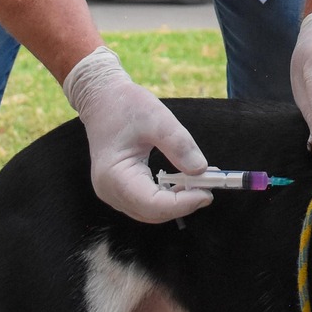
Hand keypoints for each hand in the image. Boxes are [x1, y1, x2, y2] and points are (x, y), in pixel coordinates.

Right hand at [61, 46, 211, 221]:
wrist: (102, 99)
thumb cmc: (125, 105)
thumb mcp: (157, 117)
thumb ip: (179, 144)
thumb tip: (201, 170)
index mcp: (114, 176)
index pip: (152, 204)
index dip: (182, 204)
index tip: (208, 193)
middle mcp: (110, 191)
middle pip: (153, 212)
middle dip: (183, 203)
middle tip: (210, 184)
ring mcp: (113, 193)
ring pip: (151, 211)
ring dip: (178, 201)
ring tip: (202, 181)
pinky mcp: (121, 190)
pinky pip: (147, 202)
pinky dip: (168, 196)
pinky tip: (185, 181)